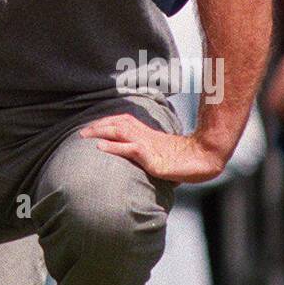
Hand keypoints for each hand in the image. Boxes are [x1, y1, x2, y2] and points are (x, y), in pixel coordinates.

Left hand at [79, 114, 223, 183]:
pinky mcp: (151, 158)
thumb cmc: (184, 159)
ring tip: (84, 135)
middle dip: (97, 126)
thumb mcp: (161, 155)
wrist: (203, 159)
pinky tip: (100, 148)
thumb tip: (141, 163)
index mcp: (147, 133)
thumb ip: (148, 156)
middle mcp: (145, 135)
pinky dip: (113, 147)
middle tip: (80, 132)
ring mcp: (147, 145)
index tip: (91, 126)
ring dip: (100, 132)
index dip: (105, 122)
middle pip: (116, 124)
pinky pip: (129, 149)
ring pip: (119, 132)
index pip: (122, 121)